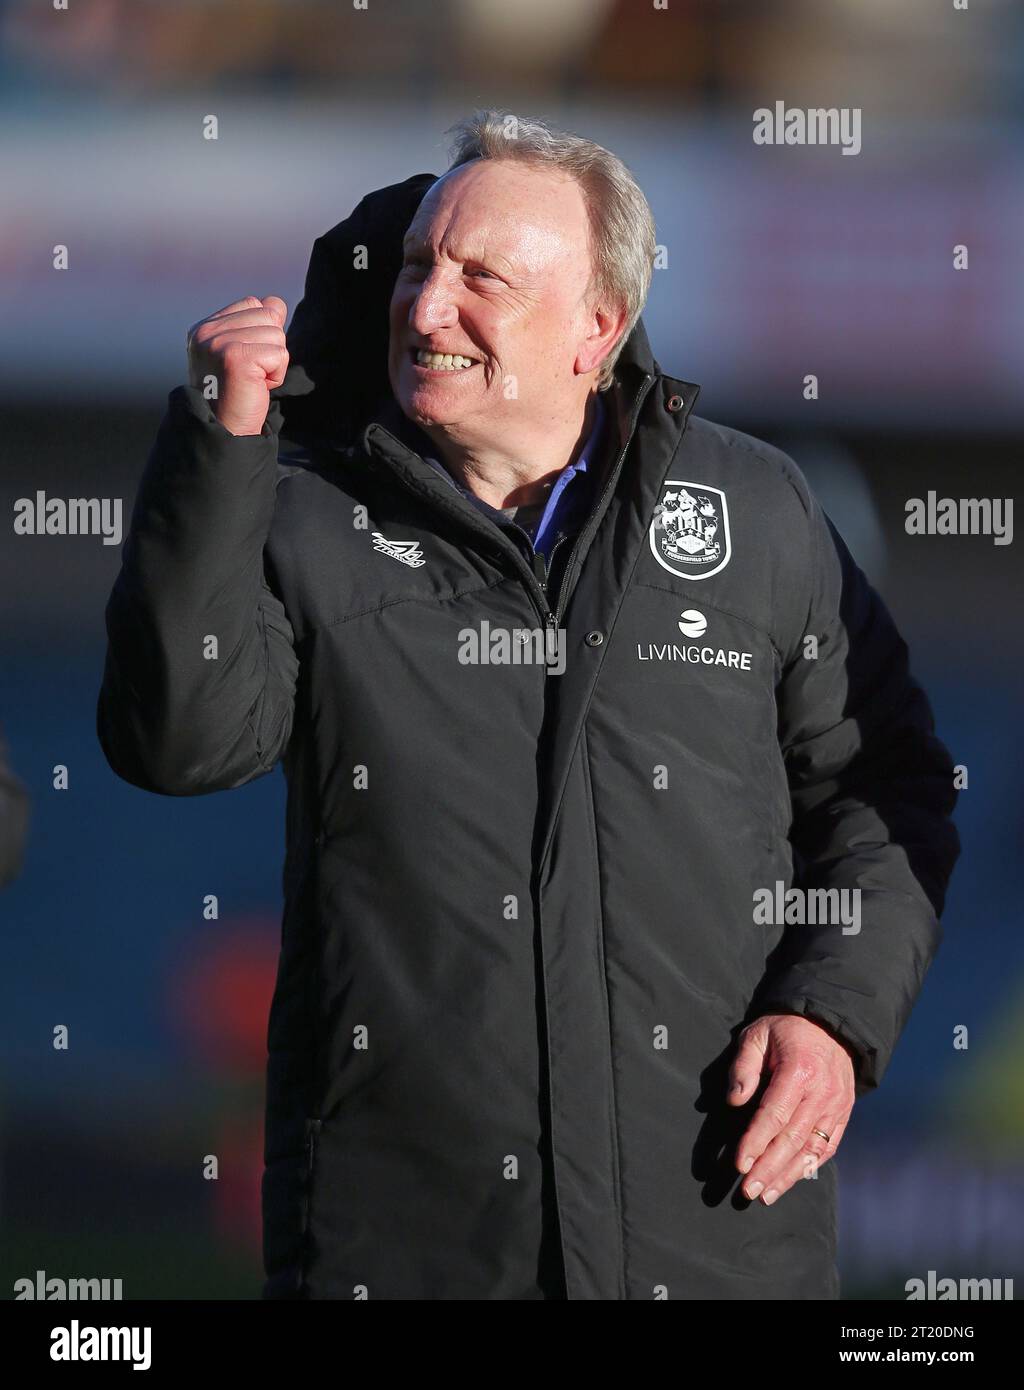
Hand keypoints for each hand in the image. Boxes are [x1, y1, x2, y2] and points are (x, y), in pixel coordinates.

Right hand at [186, 295, 288, 435]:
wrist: (225, 431)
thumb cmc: (236, 396)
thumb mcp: (241, 354)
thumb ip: (255, 326)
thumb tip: (276, 303)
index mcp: (205, 327)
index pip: (252, 303)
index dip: (261, 332)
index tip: (246, 362)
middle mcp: (208, 331)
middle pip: (268, 314)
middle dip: (270, 348)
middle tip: (250, 374)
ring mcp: (219, 342)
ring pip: (277, 334)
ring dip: (274, 363)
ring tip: (253, 381)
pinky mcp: (236, 357)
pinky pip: (280, 354)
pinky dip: (276, 375)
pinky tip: (257, 387)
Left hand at [727, 1013, 855, 1205]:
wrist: (830, 1024)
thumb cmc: (786, 1030)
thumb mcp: (757, 1034)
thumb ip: (744, 1066)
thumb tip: (734, 1100)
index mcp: (800, 1070)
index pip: (775, 1114)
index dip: (756, 1142)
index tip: (739, 1164)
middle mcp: (822, 1093)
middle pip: (793, 1139)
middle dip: (769, 1168)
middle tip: (748, 1191)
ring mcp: (837, 1106)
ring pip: (812, 1150)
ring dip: (787, 1176)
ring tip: (765, 1195)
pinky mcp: (843, 1115)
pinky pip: (827, 1148)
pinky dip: (808, 1167)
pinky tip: (789, 1181)